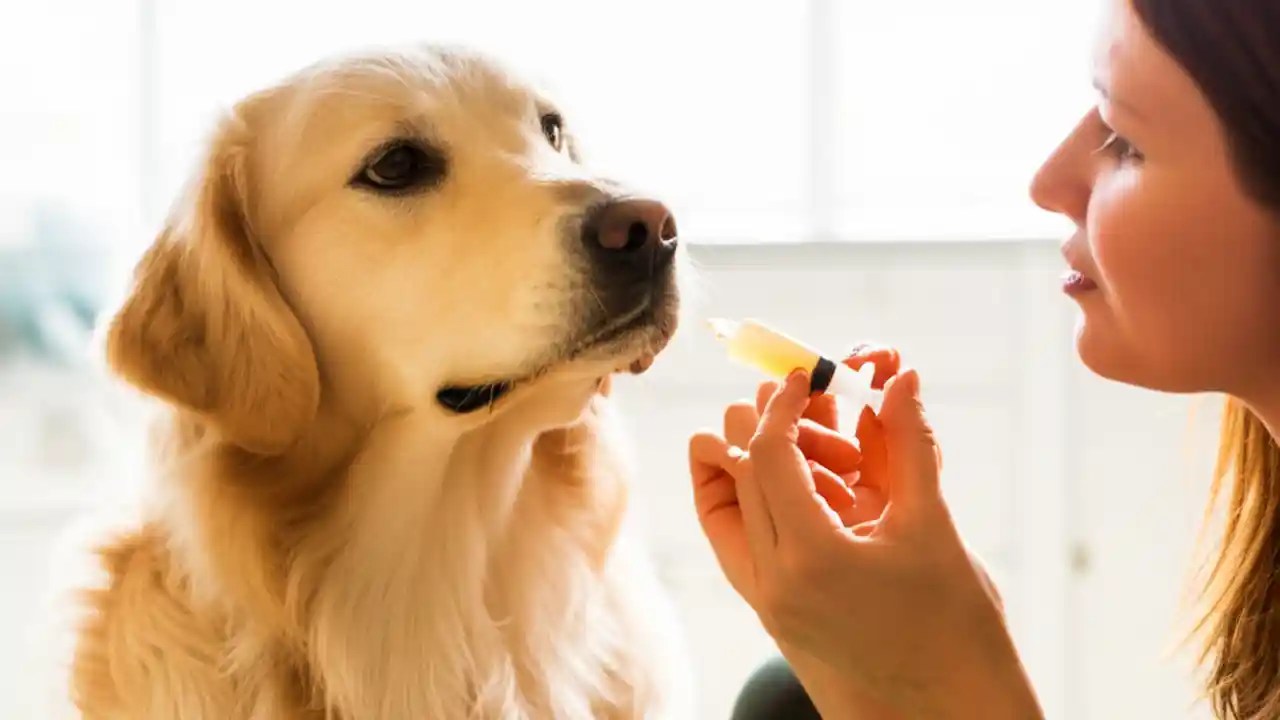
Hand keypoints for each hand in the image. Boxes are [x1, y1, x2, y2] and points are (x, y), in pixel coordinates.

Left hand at [689, 355, 1041, 718]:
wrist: (951, 717)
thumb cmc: (957, 628)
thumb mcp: (933, 526)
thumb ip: (910, 443)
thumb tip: (901, 377)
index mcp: (810, 557)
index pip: (768, 454)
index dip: (786, 404)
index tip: (808, 373)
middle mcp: (771, 582)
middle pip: (742, 474)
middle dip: (772, 424)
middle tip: (805, 392)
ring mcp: (765, 601)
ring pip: (732, 507)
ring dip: (761, 460)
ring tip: (807, 435)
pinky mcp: (771, 613)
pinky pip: (738, 541)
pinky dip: (752, 500)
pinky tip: (789, 475)